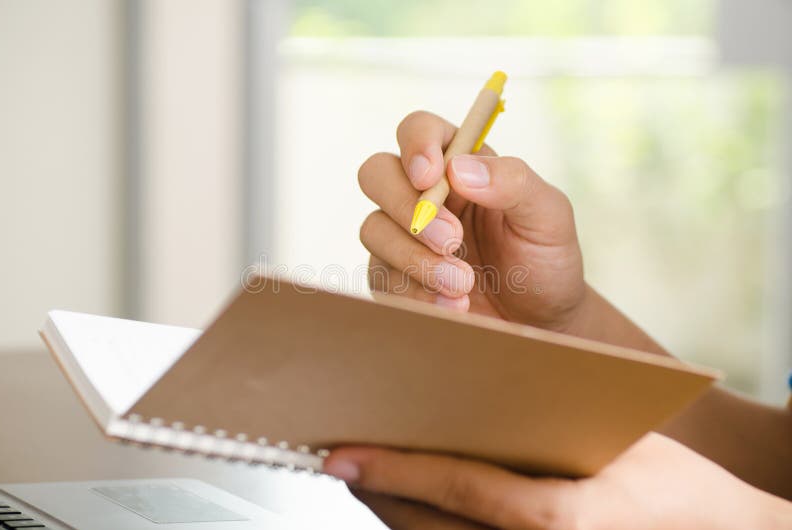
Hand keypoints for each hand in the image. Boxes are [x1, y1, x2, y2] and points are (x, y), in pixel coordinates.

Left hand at [324, 433, 791, 529]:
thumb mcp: (614, 439)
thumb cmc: (672, 488)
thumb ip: (546, 417)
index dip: (394, 470)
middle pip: (429, 527)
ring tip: (362, 472)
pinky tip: (407, 500)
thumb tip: (475, 380)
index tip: (342, 452)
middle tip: (336, 454)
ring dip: (392, 510)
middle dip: (377, 492)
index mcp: (558, 519)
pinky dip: (424, 525)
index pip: (458, 490)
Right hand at [359, 111, 585, 330]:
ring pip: (374, 229)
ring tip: (464, 285)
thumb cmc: (545, 260)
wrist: (539, 323)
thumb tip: (460, 169)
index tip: (431, 177)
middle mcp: (424, 195)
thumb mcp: (548, 216)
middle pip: (377, 173)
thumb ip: (513, 183)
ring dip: (416, 259)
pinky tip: (455, 306)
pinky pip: (382, 277)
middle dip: (407, 207)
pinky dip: (416, 293)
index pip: (419, 130)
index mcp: (460, 164)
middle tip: (452, 241)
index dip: (416, 145)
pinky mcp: (395, 277)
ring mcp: (404, 236)